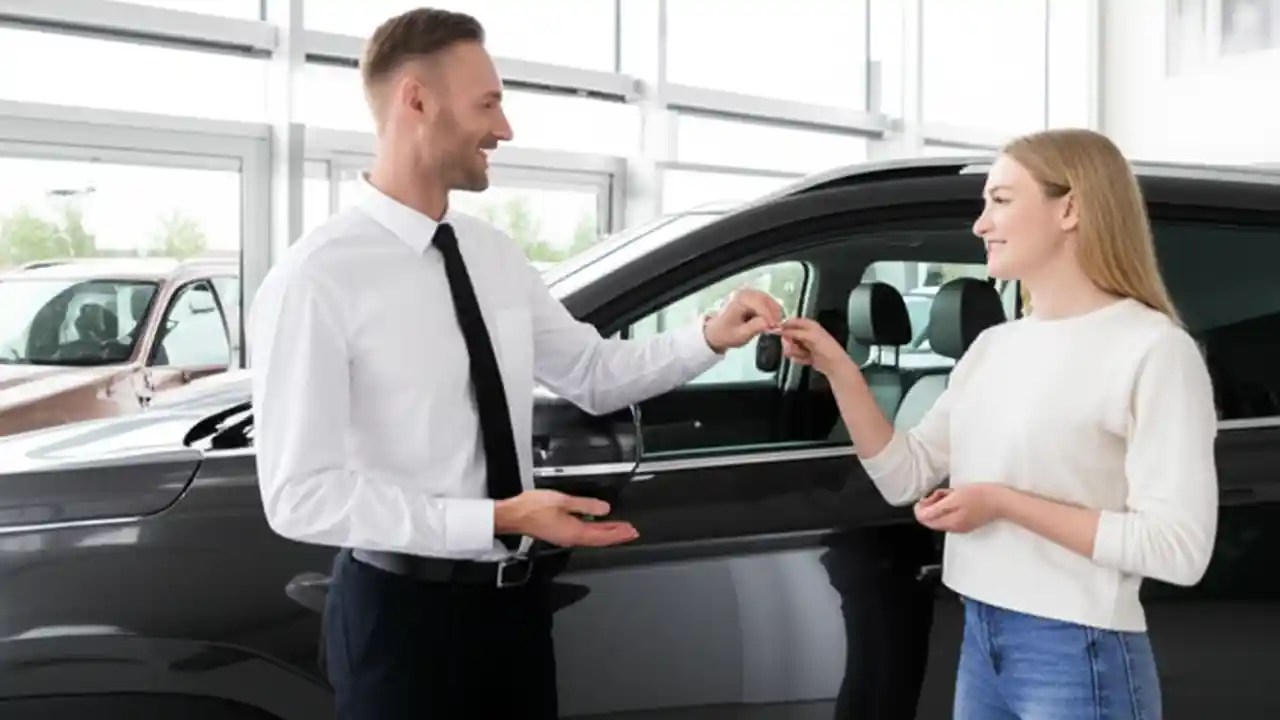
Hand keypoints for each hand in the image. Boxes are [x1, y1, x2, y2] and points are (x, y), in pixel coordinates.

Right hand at [495, 489, 639, 547]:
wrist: (513, 515)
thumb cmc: (533, 508)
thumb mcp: (563, 501)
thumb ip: (585, 504)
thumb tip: (604, 508)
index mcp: (574, 532)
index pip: (602, 535)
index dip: (618, 533)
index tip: (631, 531)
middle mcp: (571, 538)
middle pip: (599, 539)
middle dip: (616, 535)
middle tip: (631, 532)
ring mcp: (565, 537)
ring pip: (592, 538)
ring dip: (607, 534)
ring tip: (619, 530)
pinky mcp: (559, 533)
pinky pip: (583, 535)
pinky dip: (595, 532)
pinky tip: (597, 527)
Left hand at [703, 288, 783, 352]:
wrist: (715, 333)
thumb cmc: (726, 334)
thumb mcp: (741, 335)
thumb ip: (756, 327)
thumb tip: (771, 323)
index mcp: (740, 299)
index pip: (760, 304)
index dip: (770, 316)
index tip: (776, 327)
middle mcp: (744, 293)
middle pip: (766, 299)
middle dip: (774, 313)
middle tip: (779, 326)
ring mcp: (748, 294)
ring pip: (767, 300)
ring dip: (773, 311)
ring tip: (775, 325)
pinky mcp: (751, 298)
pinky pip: (764, 302)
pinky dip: (769, 310)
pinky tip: (770, 321)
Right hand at [779, 317, 852, 375]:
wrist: (834, 364)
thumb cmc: (827, 348)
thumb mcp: (809, 336)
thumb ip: (793, 332)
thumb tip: (780, 329)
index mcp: (808, 325)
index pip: (791, 322)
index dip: (783, 326)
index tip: (776, 331)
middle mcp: (806, 333)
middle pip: (788, 336)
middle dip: (790, 343)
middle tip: (794, 347)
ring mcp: (805, 344)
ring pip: (790, 347)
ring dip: (795, 352)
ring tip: (804, 354)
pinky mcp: (804, 354)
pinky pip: (794, 356)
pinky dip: (799, 358)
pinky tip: (806, 359)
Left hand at [913, 485, 1005, 532]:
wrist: (1002, 501)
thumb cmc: (980, 496)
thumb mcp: (954, 498)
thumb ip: (935, 508)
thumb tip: (920, 514)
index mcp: (949, 523)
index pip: (924, 519)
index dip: (922, 506)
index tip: (928, 496)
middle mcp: (954, 528)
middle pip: (932, 518)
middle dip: (932, 504)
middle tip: (942, 494)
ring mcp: (961, 526)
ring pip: (941, 515)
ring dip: (941, 504)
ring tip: (951, 494)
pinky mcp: (968, 522)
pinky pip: (951, 515)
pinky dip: (950, 506)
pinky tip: (958, 498)